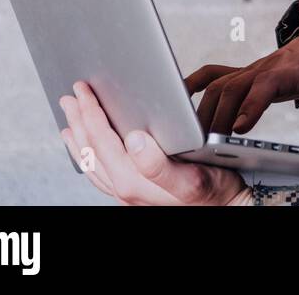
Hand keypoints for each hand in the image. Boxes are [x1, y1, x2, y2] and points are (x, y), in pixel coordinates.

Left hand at [59, 80, 248, 205]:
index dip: (90, 112)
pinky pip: (100, 174)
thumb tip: (133, 139)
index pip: (102, 140)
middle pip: (91, 150)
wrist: (228, 208)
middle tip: (70, 96)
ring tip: (71, 119)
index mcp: (133, 182)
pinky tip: (89, 149)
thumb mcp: (192, 178)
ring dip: (79, 137)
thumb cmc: (214, 193)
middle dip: (79, 120)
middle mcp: (125, 190)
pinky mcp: (134, 193)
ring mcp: (127, 193)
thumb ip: (158, 164)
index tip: (84, 90)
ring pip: (91, 162)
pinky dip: (88, 156)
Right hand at [184, 23, 298, 135]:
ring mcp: (252, 70)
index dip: (252, 104)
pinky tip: (177, 97)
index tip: (239, 129)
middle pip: (233, 87)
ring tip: (192, 137)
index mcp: (291, 68)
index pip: (267, 84)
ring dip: (203, 109)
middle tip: (206, 145)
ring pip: (219, 85)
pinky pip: (214, 74)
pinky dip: (194, 84)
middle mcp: (265, 67)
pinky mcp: (245, 74)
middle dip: (218, 115)